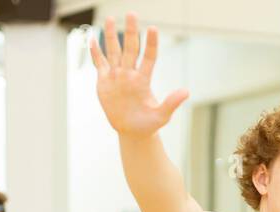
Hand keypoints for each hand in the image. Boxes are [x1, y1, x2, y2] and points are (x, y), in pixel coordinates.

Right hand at [88, 13, 188, 135]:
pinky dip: (95, 53)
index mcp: (143, 80)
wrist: (131, 131)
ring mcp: (117, 76)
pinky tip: (92, 40)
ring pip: (114, 51)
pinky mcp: (105, 82)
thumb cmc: (148, 124)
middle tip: (131, 13)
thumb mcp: (161, 116)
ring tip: (111, 18)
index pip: (149, 57)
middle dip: (131, 31)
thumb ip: (171, 103)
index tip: (153, 28)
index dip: (151, 44)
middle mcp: (130, 74)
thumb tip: (186, 92)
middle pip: (130, 48)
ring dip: (112, 36)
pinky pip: (100, 64)